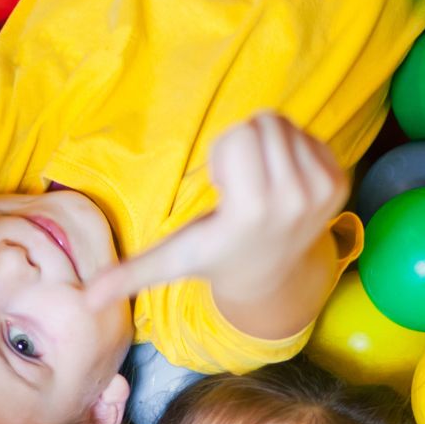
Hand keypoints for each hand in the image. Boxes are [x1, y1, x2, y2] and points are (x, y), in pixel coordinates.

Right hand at [83, 112, 346, 309]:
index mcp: (253, 210)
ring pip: (286, 126)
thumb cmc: (217, 255)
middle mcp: (294, 200)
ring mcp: (321, 192)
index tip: (224, 189)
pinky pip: (308, 135)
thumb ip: (130, 274)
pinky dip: (291, 151)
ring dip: (267, 144)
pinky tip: (280, 183)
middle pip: (264, 124)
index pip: (242, 136)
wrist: (273, 274)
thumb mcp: (173, 262)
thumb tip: (85, 299)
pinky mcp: (339, 183)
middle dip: (245, 143)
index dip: (226, 154)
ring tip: (259, 182)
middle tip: (240, 183)